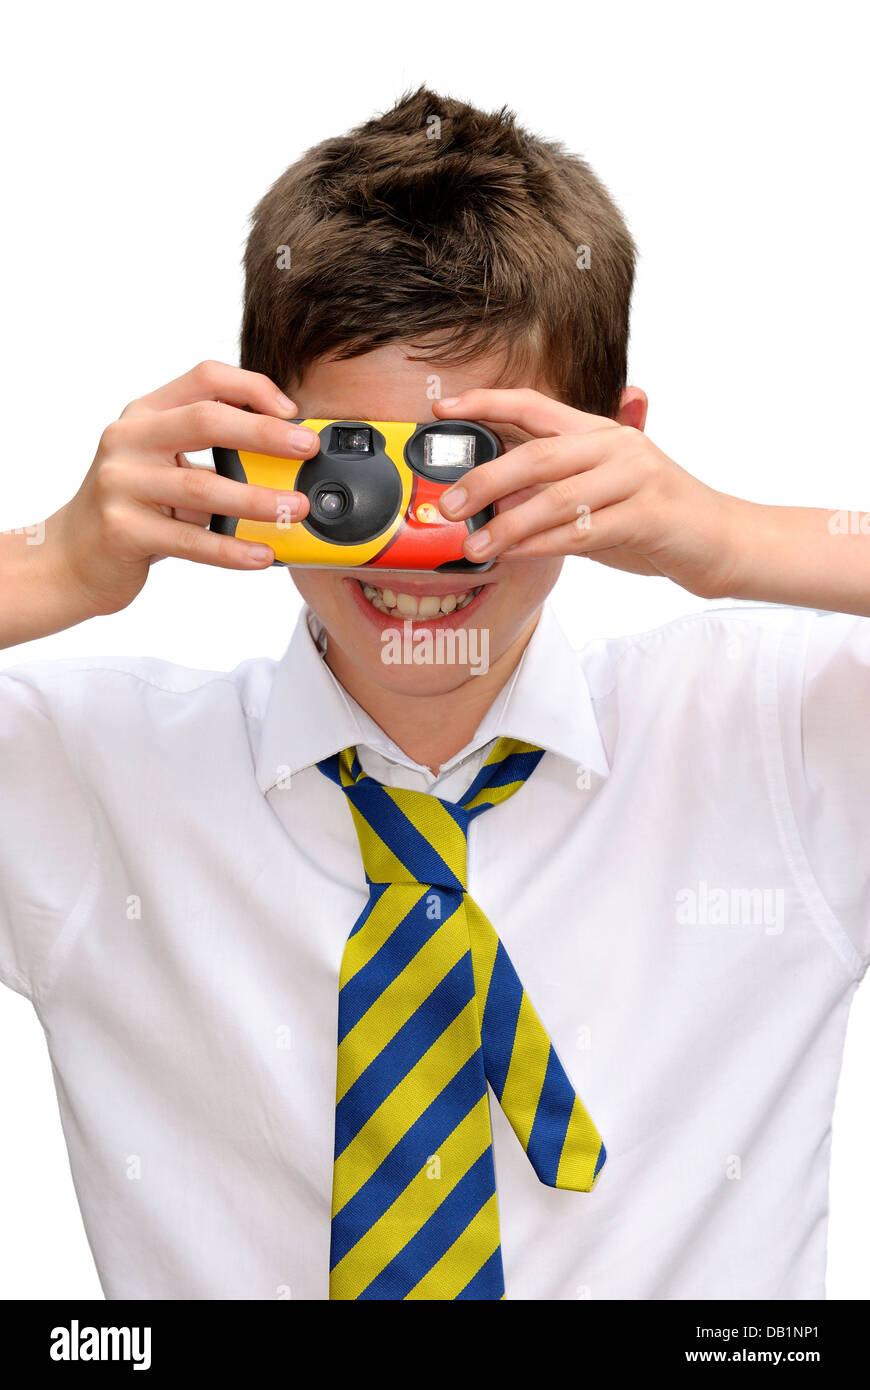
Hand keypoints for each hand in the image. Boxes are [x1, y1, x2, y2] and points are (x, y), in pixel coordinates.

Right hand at [52, 360, 317, 618]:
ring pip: (201, 487)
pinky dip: (231, 549)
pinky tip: (261, 555)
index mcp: (145, 414)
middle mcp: (128, 440)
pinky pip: (189, 541)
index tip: (292, 412)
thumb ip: (206, 451)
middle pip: (206, 421)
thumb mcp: (161, 464)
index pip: (204, 378)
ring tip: (296, 508)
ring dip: (257, 499)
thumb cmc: (132, 508)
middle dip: (265, 434)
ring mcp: (120, 484)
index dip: (253, 388)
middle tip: (308, 450)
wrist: (71, 557)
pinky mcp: (122, 531)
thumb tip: (285, 456)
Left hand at [434, 388, 745, 600]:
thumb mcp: (600, 493)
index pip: (533, 405)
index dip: (485, 403)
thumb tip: (493, 499)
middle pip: (537, 454)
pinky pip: (582, 532)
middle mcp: (616, 445)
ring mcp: (635, 477)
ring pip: (556, 498)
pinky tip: (515, 556)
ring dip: (508, 526)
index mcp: (599, 431)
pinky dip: (542, 546)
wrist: (723, 541)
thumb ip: (552, 491)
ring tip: (475, 547)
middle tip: (450, 505)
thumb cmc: (653, 519)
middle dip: (485, 479)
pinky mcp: (649, 515)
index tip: (442, 409)